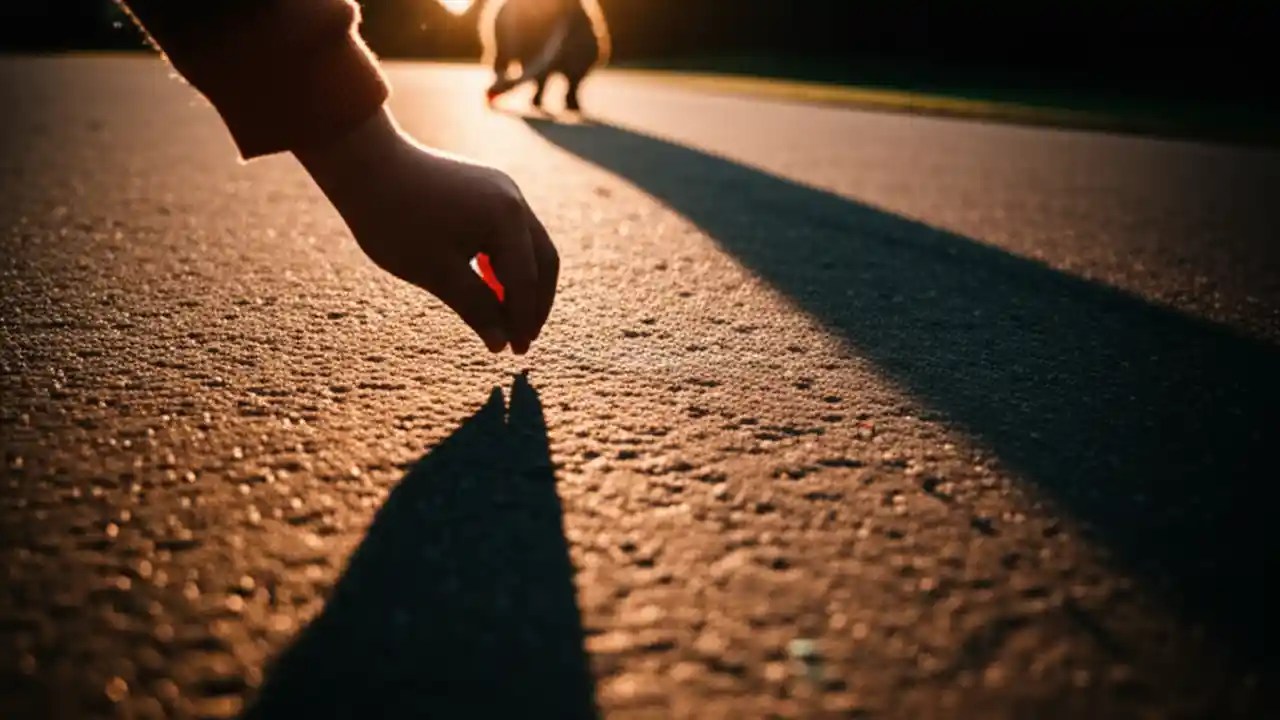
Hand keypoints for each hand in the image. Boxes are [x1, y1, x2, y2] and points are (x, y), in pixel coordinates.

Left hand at [295, 108, 558, 353]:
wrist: (364, 161)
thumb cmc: (394, 218)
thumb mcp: (436, 272)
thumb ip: (476, 307)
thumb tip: (502, 343)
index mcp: (506, 218)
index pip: (526, 279)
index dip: (523, 319)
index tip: (517, 351)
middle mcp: (514, 199)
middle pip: (543, 260)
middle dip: (535, 302)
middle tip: (523, 339)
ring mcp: (504, 190)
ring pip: (531, 245)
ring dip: (524, 282)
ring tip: (508, 317)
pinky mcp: (490, 188)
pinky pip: (513, 231)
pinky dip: (509, 262)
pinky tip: (493, 285)